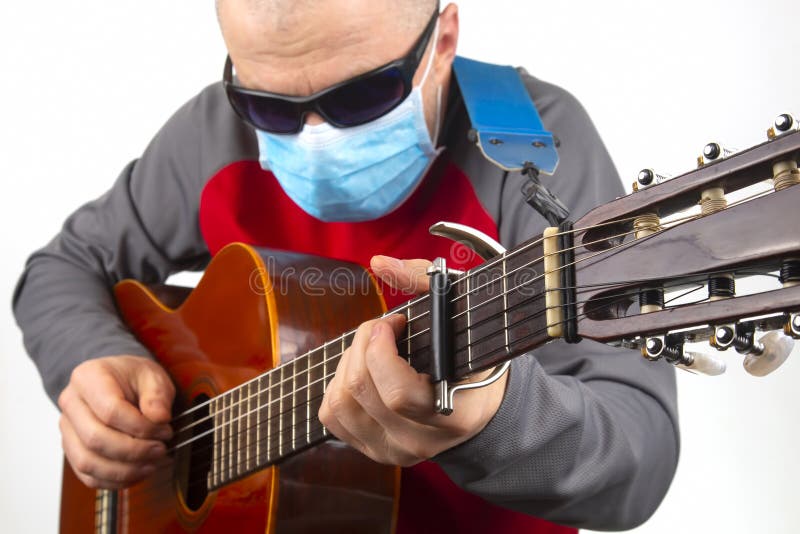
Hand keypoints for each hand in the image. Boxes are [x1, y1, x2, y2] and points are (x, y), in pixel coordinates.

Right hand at [57, 355, 174, 488]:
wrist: (117, 381)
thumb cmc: (133, 378)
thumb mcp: (152, 376)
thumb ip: (157, 395)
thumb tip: (159, 418)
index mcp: (88, 378)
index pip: (110, 411)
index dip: (141, 427)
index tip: (165, 431)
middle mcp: (70, 403)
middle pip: (95, 439)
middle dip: (134, 451)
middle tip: (161, 449)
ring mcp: (67, 429)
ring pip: (87, 462)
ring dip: (124, 470)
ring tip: (152, 464)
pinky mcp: (72, 450)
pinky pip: (87, 475)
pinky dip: (114, 481)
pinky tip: (138, 472)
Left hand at [318, 256, 507, 465]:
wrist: (478, 404)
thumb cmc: (470, 350)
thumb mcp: (461, 312)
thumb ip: (424, 280)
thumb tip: (379, 262)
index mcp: (452, 415)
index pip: (398, 396)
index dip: (381, 351)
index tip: (394, 322)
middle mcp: (420, 441)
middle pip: (362, 391)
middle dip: (362, 344)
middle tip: (381, 327)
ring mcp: (393, 450)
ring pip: (340, 403)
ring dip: (347, 362)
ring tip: (371, 347)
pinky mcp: (371, 449)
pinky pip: (331, 416)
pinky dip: (337, 384)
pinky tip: (362, 369)